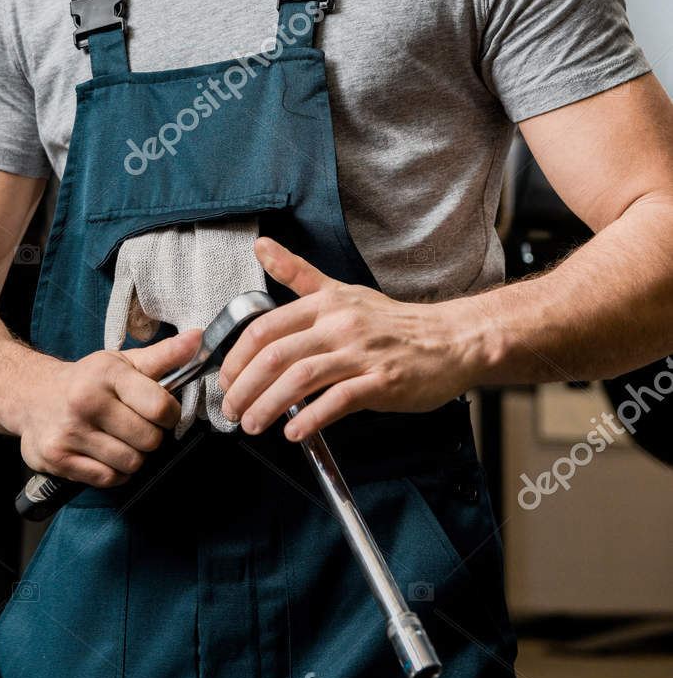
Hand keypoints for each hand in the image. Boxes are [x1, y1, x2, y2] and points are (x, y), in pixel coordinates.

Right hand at [20, 327, 201, 488]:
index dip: (169, 415)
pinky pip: (108, 478)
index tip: (160, 413)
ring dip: (132, 457)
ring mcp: (69, 431)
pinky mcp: (58, 457)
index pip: (160, 407)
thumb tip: (199, 338)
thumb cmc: (86, 381)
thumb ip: (164, 356)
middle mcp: (85, 401)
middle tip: (135, 427)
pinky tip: (104, 455)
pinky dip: (115, 472)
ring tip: (118, 441)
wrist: (30, 396)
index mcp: (106, 373)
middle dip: (150, 438)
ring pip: (131, 463)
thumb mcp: (122, 362)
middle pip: (149, 440)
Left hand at [218, 238, 474, 438]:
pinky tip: (294, 431)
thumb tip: (260, 246)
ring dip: (269, 406)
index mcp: (325, 304)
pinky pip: (339, 400)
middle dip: (245, 387)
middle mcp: (340, 324)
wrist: (450, 340)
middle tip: (232, 409)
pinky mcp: (383, 382)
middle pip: (276, 355)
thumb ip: (297, 273)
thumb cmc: (392, 322)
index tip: (227, 380)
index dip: (237, 357)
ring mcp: (362, 353)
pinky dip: (311, 418)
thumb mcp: (341, 290)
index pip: (265, 328)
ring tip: (253, 424)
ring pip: (302, 378)